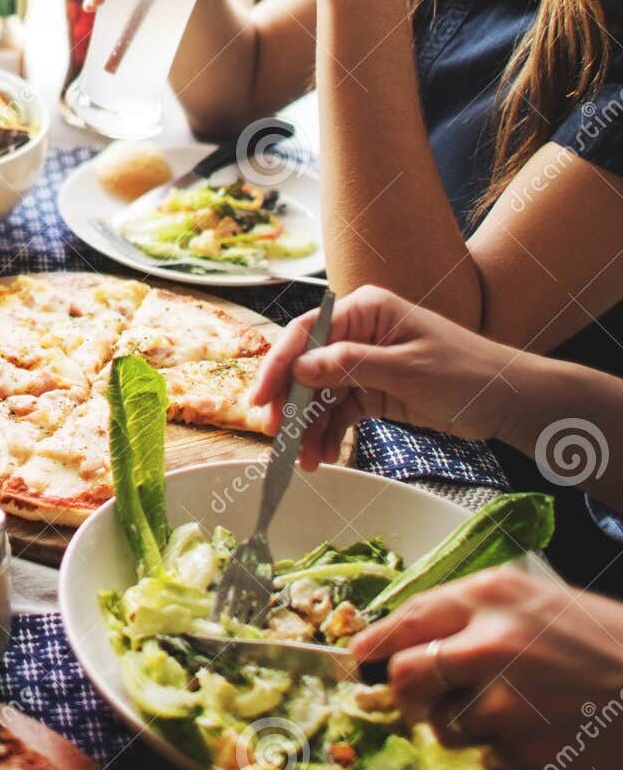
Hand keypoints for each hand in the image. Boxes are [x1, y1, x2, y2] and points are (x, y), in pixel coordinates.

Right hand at [248, 286, 520, 467]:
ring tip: (304, 460)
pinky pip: (340, 410)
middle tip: (278, 436)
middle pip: (307, 365)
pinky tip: (323, 456)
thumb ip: (349, 365)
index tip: (260, 400)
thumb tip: (299, 367)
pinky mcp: (374, 390)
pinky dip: (329, 432)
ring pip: (320, 393)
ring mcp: (365, 361)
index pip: (307, 333)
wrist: (508, 401)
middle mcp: (358, 332)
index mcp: (364, 310)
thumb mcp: (405, 369)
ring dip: (310, 426)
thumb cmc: (465, 373)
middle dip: (291, 402)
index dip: (279, 366)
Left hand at [350, 569, 622, 769]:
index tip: (362, 656)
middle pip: (409, 677)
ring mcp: (508, 704)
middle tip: (418, 693)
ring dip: (457, 724)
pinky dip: (497, 752)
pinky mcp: (528, 752)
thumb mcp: (531, 599)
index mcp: (489, 597)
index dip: (376, 642)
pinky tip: (531, 730)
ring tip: (500, 709)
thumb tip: (406, 635)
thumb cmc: (599, 639)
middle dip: (406, 690)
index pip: (408, 618)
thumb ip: (468, 610)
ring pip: (444, 725)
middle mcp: (490, 646)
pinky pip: (485, 758)